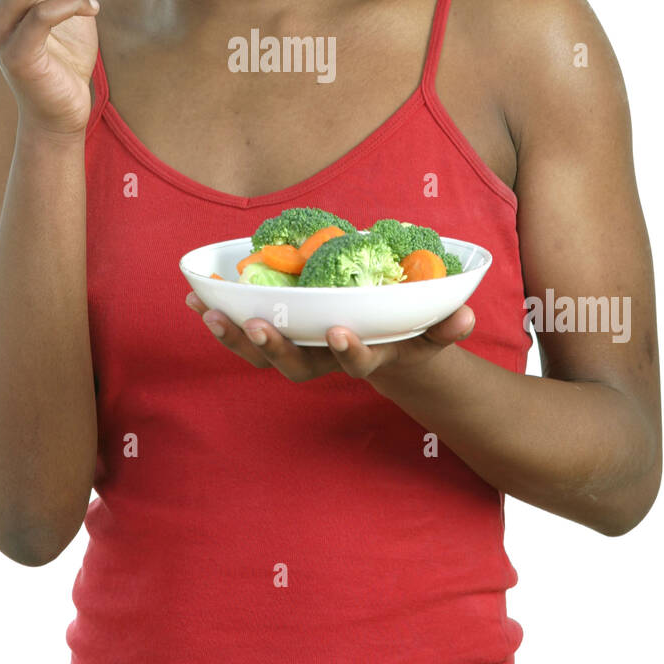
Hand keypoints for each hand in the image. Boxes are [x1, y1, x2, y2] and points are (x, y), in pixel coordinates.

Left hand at [184, 292, 475, 382]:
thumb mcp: (432, 331)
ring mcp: (298, 351)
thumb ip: (446, 326)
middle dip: (275, 349)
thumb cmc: (407, 332)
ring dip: (236, 336)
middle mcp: (326, 361)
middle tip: (260, 326)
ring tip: (212, 313)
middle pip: (296, 366)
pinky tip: (196, 297)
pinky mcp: (276, 336)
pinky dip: (220, 316)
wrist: (380, 346)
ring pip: (264, 354)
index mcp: (365, 357)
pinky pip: (244, 331)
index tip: (340, 330)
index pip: (356, 364)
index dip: (348, 352)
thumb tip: (467, 317)